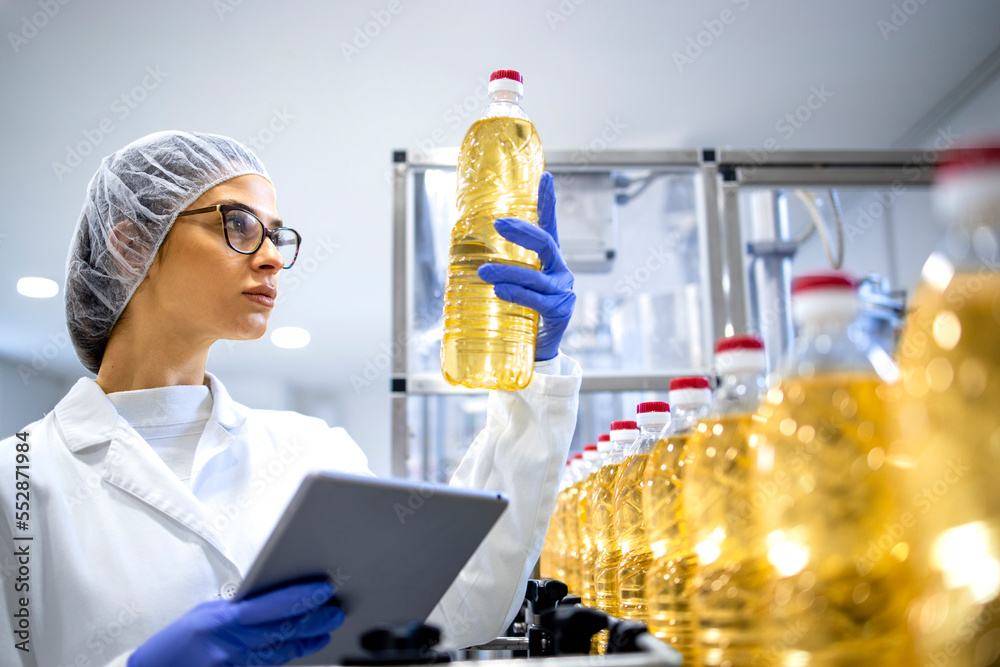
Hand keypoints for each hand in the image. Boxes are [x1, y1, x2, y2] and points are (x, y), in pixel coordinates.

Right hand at [128, 581, 343, 666]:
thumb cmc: (176, 639)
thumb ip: (239, 607)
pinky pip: (271, 664)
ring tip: (328, 625)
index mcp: (220, 621)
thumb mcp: (205, 612)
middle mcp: (230, 645)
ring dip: (308, 637)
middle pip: (282, 631)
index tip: (322, 590)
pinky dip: (292, 653)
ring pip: (281, 650)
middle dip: (313, 620)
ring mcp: (234, 665)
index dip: (299, 599)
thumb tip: (274, 597)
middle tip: (336, 610)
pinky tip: (308, 644)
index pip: (270, 608)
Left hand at [478, 171, 575, 361]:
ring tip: (483, 272)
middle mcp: (561, 272)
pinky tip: (499, 291)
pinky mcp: (560, 312)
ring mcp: (563, 292)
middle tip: (498, 224)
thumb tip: (462, 252)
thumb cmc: (523, 314)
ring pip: (535, 278)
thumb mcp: (513, 286)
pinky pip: (537, 301)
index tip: (545, 175)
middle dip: (522, 231)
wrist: (540, 352)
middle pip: (547, 244)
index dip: (549, 201)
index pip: (550, 226)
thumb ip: (501, 269)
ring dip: (507, 272)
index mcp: (550, 261)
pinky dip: (516, 294)